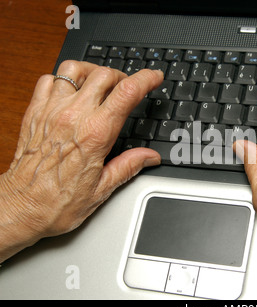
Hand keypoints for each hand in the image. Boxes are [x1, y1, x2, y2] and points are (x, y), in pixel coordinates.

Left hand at [0, 61, 162, 261]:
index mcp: (95, 134)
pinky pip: (48, 79)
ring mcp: (51, 111)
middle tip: (128, 88)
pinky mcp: (34, 112)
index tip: (155, 77)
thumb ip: (129, 166)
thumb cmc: (57, 203)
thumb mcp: (102, 189)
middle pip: (104, 74)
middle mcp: (73, 116)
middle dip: (122, 76)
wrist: (20, 208)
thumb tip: (150, 157)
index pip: (127, 93)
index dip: (146, 79)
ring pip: (74, 69)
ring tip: (100, 84)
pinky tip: (71, 92)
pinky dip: (63, 79)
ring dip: (92, 72)